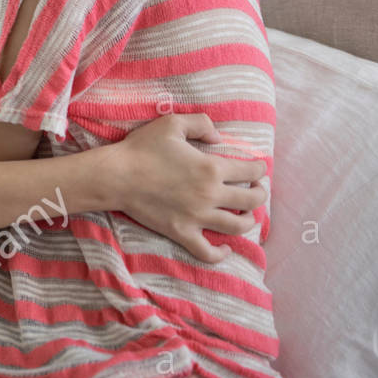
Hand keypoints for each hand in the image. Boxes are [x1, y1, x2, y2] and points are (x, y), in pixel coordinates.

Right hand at [104, 113, 267, 263]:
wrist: (116, 176)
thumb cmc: (142, 148)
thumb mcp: (172, 123)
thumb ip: (202, 124)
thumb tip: (219, 137)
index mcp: (212, 168)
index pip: (250, 172)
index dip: (260, 169)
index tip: (259, 168)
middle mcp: (210, 195)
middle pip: (251, 201)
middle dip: (260, 194)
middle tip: (257, 189)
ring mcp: (197, 217)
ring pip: (237, 226)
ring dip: (249, 221)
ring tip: (247, 214)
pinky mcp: (182, 232)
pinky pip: (207, 252)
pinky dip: (220, 253)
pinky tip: (225, 248)